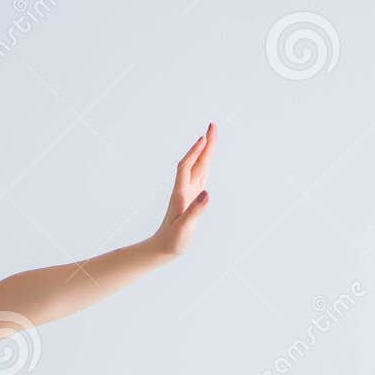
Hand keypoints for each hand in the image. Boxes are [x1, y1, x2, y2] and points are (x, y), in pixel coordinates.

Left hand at [149, 122, 215, 257]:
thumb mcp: (184, 227)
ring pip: (198, 167)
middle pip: (195, 162)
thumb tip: (207, 194)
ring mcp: (187, 193)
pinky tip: (207, 160)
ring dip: (205, 151)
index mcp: (181, 194)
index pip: (187, 167)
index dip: (195, 152)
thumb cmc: (172, 241)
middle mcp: (184, 190)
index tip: (204, 137)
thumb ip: (196, 210)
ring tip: (212, 137)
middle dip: (205, 144)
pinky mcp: (190, 199)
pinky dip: (204, 165)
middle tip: (213, 126)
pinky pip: (199, 177)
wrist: (162, 248)